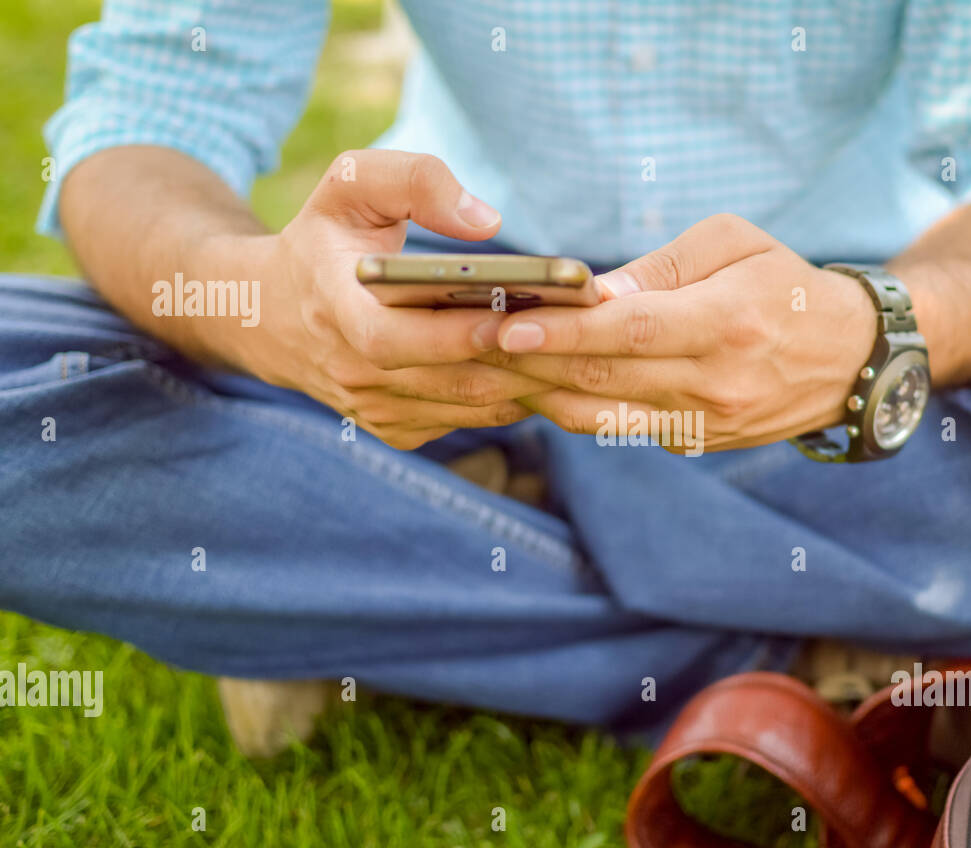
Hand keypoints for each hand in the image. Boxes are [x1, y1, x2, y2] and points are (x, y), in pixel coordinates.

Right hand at [217, 149, 552, 448]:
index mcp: (336, 312)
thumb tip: (485, 219)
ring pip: (475, 406)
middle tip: (585, 334)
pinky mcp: (402, 430)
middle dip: (524, 359)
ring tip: (586, 349)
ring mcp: (380, 410)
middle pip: (456, 380)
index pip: (397, 341)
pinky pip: (474, 419)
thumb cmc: (324, 238)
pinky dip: (517, 396)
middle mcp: (356, 375)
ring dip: (533, 382)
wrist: (270, 316)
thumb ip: (413, 180)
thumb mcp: (348, 183)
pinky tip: (554, 366)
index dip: (458, 335)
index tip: (514, 315)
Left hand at [477, 214, 875, 452]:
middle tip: (470, 343)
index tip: (507, 324)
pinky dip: (575, 410)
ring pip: (603, 416)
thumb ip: (662, 269)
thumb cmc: (788, 283)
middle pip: (604, 378)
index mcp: (727, 322)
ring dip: (540, 394)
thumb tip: (593, 293)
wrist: (849, 359)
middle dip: (530, 363)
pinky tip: (536, 387)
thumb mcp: (736, 244)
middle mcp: (714, 383)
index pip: (629, 333)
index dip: (564, 331)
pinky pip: (622, 430)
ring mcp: (706, 423)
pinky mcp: (697, 443)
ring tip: (489, 369)